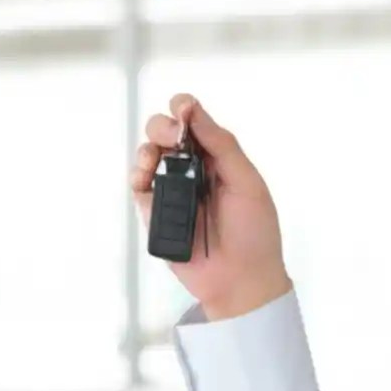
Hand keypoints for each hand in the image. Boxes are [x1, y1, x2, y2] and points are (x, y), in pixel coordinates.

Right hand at [132, 94, 291, 320]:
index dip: (185, 109)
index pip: (196, 123)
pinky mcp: (155, 213)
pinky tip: (144, 177)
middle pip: (165, 133)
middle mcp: (194, 170)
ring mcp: (173, 191)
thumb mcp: (247, 184)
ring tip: (155, 159)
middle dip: (163, 127)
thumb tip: (195, 111)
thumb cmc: (254, 234)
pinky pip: (138, 187)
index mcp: (220, 159)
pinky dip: (137, 176)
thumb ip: (223, 146)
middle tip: (173, 139)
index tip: (183, 109)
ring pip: (148, 155)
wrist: (241, 281)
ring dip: (147, 149)